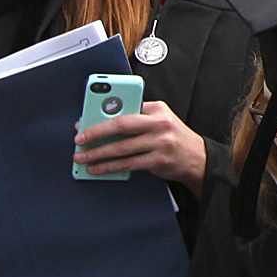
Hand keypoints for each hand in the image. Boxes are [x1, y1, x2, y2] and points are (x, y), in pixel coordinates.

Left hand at [75, 98, 208, 186]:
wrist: (197, 158)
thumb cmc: (173, 137)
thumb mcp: (159, 120)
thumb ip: (137, 118)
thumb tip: (102, 124)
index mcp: (156, 109)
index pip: (124, 107)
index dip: (101, 114)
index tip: (84, 121)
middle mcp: (159, 124)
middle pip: (121, 125)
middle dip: (96, 133)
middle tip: (79, 140)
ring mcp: (159, 143)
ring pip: (121, 148)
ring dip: (98, 154)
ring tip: (82, 157)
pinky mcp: (158, 161)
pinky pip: (128, 164)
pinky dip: (109, 167)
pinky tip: (97, 168)